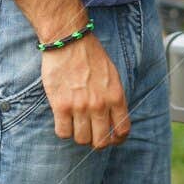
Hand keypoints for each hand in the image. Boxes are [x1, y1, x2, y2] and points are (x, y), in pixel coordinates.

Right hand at [41, 33, 131, 147]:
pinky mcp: (61, 105)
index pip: (122, 130)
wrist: (69, 41)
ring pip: (81, 139)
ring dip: (79, 136)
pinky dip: (63, 131)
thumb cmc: (91, 55)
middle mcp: (100, 105)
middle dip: (97, 142)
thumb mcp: (112, 75)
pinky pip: (63, 132)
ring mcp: (80, 106)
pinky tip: (64, 121)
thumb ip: (114, 98)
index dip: (117, 139)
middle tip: (91, 135)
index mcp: (116, 97)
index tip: (112, 139)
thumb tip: (112, 118)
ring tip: (76, 125)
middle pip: (101, 141)